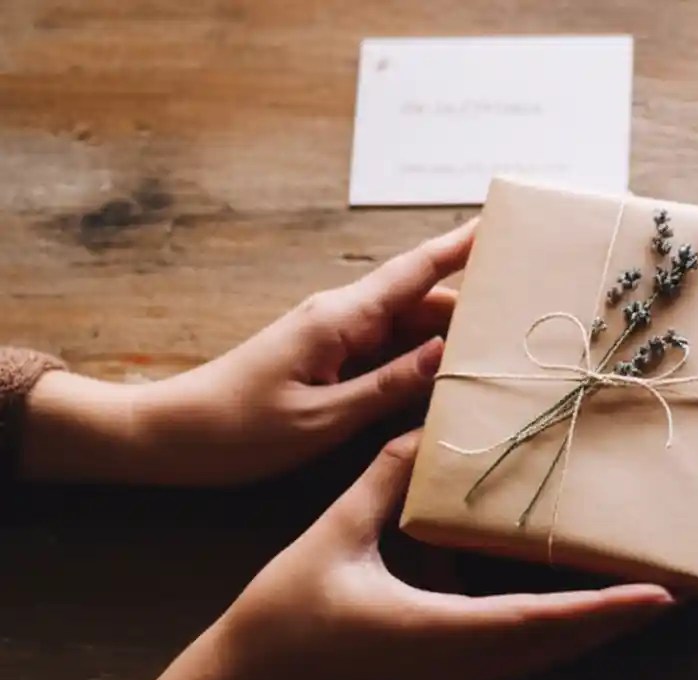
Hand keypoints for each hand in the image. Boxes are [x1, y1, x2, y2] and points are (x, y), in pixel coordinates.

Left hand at [22, 219, 476, 484]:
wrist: (171, 436)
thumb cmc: (239, 429)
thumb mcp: (322, 417)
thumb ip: (388, 386)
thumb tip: (446, 354)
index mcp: (340, 318)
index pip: (415, 271)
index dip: (461, 246)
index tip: (502, 223)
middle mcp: (342, 317)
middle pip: (422, 303)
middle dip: (472, 308)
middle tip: (524, 319)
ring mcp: (335, 338)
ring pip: (407, 330)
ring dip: (447, 343)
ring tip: (497, 358)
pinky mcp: (328, 361)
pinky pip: (387, 354)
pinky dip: (419, 366)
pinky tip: (445, 387)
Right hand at [115, 430, 673, 679]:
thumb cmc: (280, 616)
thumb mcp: (332, 535)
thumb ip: (383, 480)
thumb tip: (425, 430)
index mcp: (433, 635)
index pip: (537, 623)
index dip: (602, 610)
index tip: (658, 596)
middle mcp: (454, 667)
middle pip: (554, 647)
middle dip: (615, 621)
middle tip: (673, 592)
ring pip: (537, 657)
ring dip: (588, 629)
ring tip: (637, 599)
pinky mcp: (437, 678)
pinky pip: (509, 656)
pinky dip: (549, 633)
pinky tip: (566, 606)